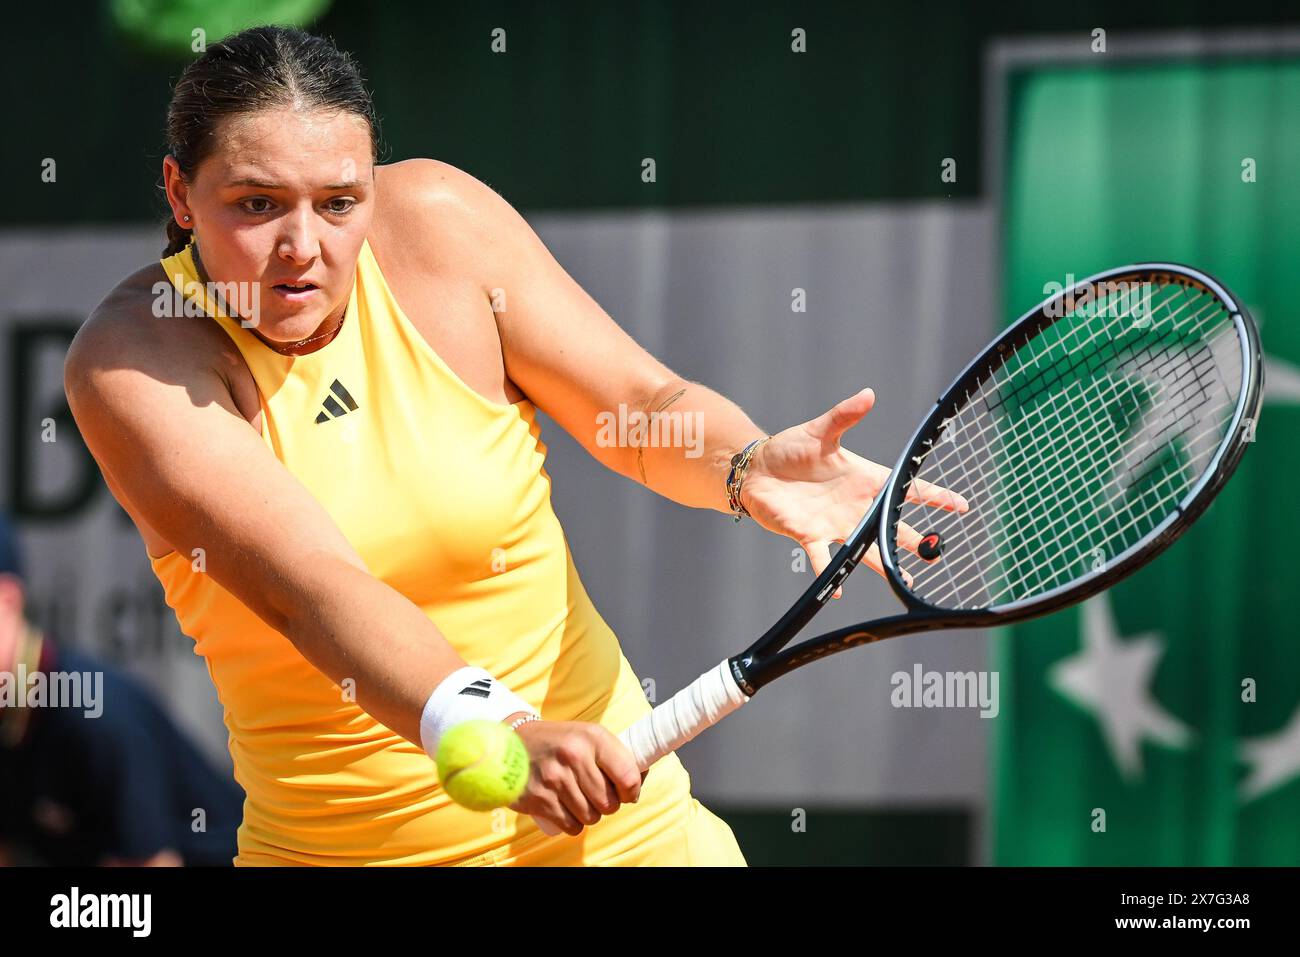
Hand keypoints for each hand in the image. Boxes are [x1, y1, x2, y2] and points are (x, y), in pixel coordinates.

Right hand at [509, 720, 643, 836]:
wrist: (511, 743)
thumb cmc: (560, 742)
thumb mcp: (588, 735)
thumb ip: (615, 755)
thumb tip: (641, 780)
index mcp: (592, 738)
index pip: (628, 775)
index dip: (632, 791)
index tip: (627, 792)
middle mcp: (574, 756)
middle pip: (610, 802)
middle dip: (608, 804)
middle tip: (598, 794)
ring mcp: (555, 778)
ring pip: (591, 817)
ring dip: (590, 814)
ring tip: (580, 799)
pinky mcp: (539, 798)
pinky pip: (571, 826)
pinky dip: (573, 823)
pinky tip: (566, 808)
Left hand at [737, 388, 968, 597]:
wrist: (757, 469)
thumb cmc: (791, 449)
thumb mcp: (821, 431)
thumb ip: (844, 416)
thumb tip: (868, 394)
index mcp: (865, 479)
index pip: (907, 489)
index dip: (936, 497)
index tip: (962, 506)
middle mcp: (855, 506)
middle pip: (891, 525)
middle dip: (913, 538)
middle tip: (936, 551)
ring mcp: (834, 523)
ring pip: (865, 548)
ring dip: (883, 563)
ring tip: (906, 578)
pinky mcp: (809, 535)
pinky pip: (822, 558)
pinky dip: (828, 573)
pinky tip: (838, 591)